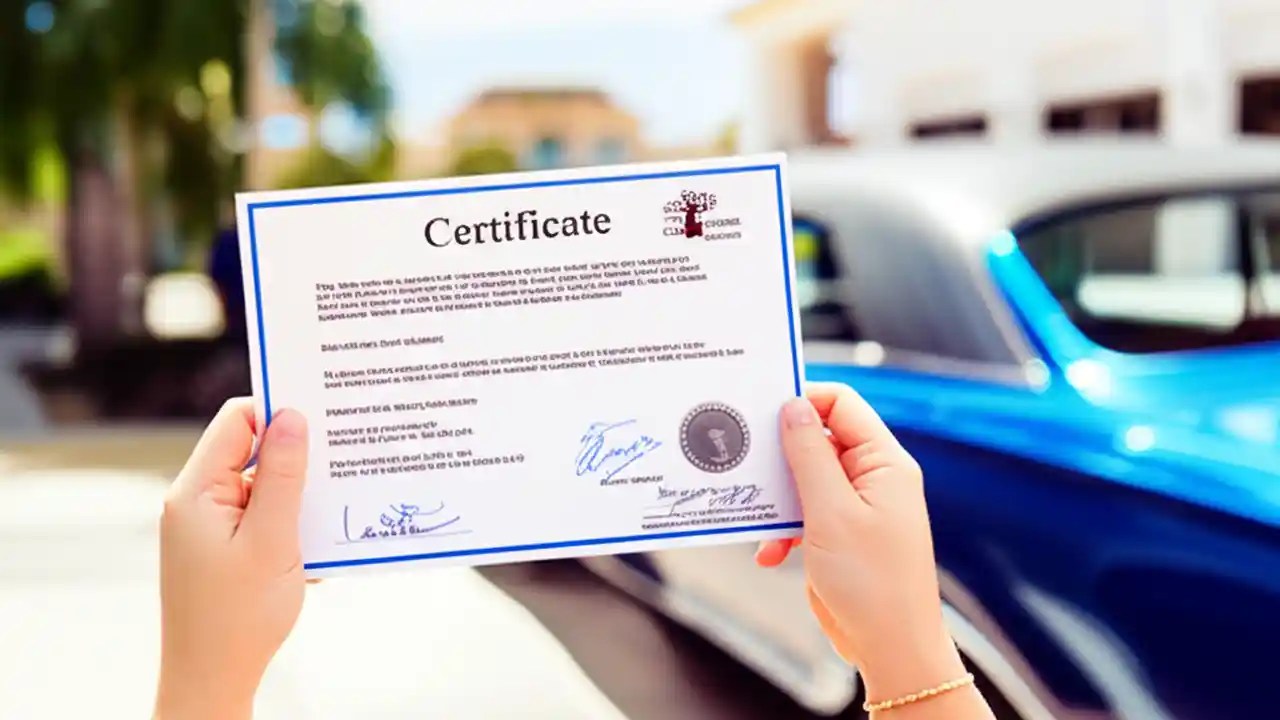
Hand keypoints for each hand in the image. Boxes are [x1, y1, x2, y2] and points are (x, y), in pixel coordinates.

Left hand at [155, 399, 308, 719]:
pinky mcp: (223, 545)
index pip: (238, 420)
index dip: (280, 412)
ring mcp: (209, 524)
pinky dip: (291, 520)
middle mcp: (196, 500)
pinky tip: (316, 544)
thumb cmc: (239, 617)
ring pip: (261, 482)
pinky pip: (261, 512)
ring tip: (332, 510)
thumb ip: (281, 476)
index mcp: (196, 491)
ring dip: (298, 493)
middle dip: (297, 454)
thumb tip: (292, 416)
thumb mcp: (271, 540)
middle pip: (250, 447)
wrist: (212, 679)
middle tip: (343, 459)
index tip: (326, 417)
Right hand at [757, 384, 972, 709]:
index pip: (841, 405)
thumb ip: (809, 455)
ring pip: (804, 480)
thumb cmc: (872, 582)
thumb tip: (792, 406)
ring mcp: (856, 507)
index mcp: (883, 462)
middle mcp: (872, 478)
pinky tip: (770, 554)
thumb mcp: (831, 512)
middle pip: (817, 440)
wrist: (892, 648)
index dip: (803, 400)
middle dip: (780, 455)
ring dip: (777, 500)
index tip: (761, 413)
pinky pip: (803, 514)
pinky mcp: (839, 535)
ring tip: (758, 521)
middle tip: (745, 463)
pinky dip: (782, 530)